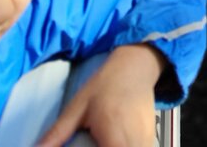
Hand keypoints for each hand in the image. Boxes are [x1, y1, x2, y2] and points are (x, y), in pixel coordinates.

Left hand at [37, 44, 164, 146]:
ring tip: (101, 139)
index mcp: (113, 136)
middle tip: (92, 141)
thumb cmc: (106, 85)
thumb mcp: (77, 107)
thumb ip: (57, 133)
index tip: (87, 145)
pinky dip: (126, 146)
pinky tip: (115, 140)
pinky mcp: (150, 138)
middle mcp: (133, 141)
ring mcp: (145, 140)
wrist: (135, 67)